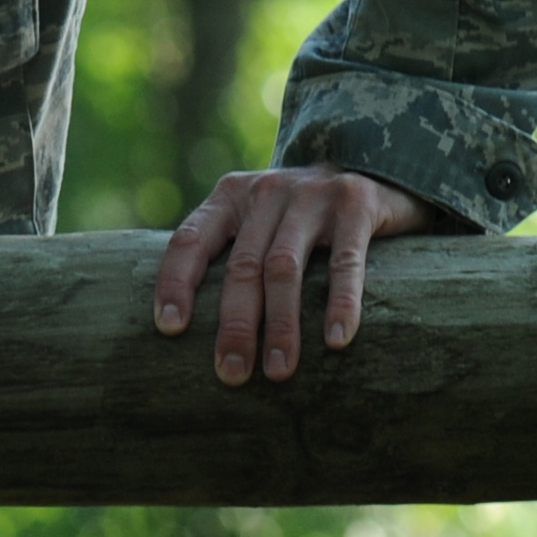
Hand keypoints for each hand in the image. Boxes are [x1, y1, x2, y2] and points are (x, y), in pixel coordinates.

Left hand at [151, 163, 428, 385]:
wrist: (368, 163)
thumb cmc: (298, 212)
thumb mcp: (257, 217)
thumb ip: (231, 252)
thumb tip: (186, 326)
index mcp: (230, 196)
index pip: (190, 240)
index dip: (175, 283)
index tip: (169, 329)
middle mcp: (264, 191)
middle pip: (242, 266)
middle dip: (234, 324)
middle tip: (231, 373)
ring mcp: (310, 195)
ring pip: (285, 268)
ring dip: (280, 324)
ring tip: (278, 371)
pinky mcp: (355, 204)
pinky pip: (344, 262)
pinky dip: (340, 303)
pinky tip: (336, 340)